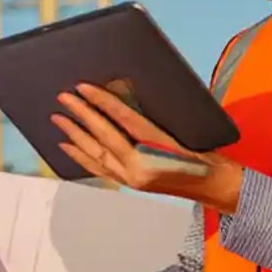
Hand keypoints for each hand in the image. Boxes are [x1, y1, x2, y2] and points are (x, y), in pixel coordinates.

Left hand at [50, 83, 243, 212]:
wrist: (213, 185)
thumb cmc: (204, 152)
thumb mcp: (183, 129)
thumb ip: (152, 119)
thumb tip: (123, 97)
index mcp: (157, 149)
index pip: (123, 119)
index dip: (101, 102)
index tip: (83, 87)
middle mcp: (140, 167)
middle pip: (104, 136)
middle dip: (81, 115)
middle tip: (62, 97)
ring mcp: (133, 178)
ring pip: (96, 153)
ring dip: (75, 134)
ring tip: (57, 118)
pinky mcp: (130, 183)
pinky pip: (99, 168)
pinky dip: (81, 155)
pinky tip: (67, 145)